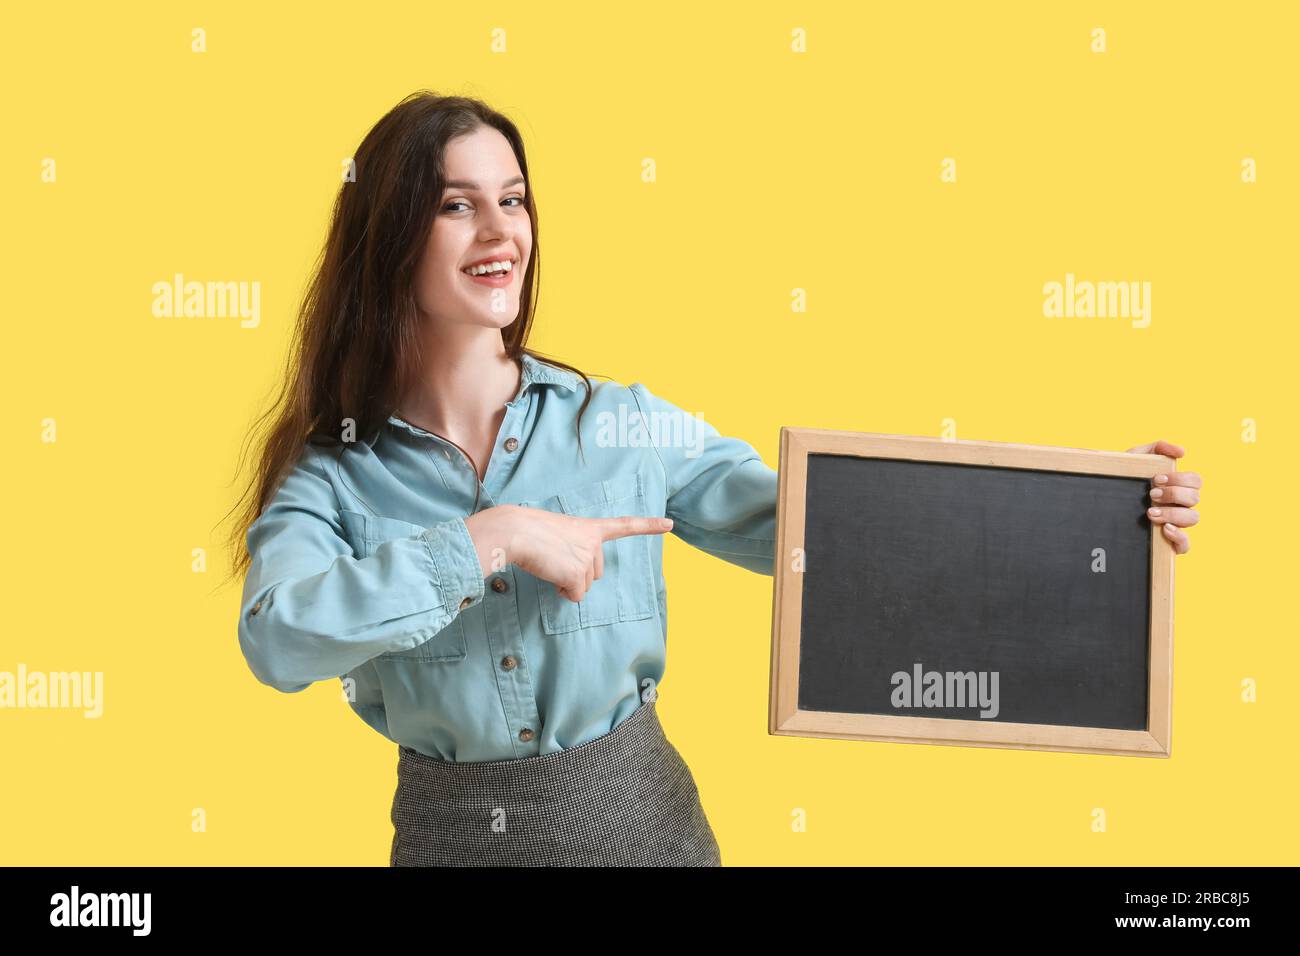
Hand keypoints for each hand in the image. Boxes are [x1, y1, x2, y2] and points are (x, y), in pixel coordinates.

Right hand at [464, 505, 672, 600]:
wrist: (515, 531)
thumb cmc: (527, 530)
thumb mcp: (557, 534)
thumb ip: (571, 549)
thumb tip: (569, 580)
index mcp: (589, 527)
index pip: (624, 525)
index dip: (648, 526)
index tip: (669, 525)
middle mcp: (594, 542)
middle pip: (595, 572)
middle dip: (577, 574)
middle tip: (555, 560)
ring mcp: (588, 558)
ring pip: (584, 586)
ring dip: (567, 583)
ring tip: (549, 564)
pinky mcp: (578, 574)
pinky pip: (575, 595)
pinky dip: (563, 592)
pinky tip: (550, 575)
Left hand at [1125, 439, 1200, 554]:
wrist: (1101, 505)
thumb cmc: (1123, 480)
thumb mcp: (1135, 459)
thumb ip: (1156, 448)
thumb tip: (1182, 451)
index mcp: (1176, 486)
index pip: (1195, 480)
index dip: (1180, 479)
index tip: (1156, 479)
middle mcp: (1180, 505)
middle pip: (1195, 498)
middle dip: (1173, 494)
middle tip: (1151, 494)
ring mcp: (1176, 524)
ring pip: (1193, 518)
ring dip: (1173, 513)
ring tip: (1150, 512)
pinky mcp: (1169, 543)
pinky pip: (1186, 544)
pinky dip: (1179, 535)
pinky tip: (1164, 528)